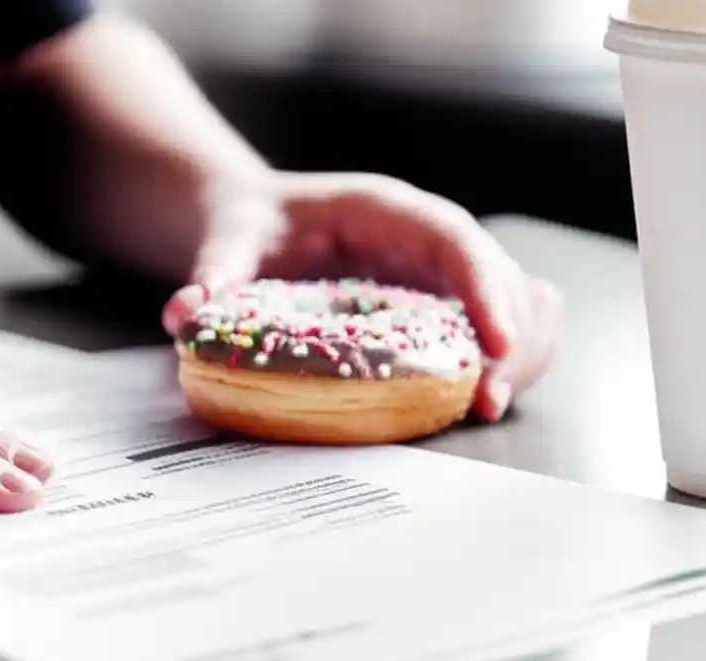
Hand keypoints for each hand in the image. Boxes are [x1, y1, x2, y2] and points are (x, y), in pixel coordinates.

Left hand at [162, 171, 561, 420]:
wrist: (255, 222)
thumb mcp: (228, 237)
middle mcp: (429, 237)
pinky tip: (484, 393)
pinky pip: (508, 326)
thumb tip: (184, 313)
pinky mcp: (447, 304)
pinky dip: (510, 360)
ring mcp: (445, 272)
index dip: (483, 288)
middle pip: (504, 277)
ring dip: (519, 355)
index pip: (454, 239)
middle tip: (483, 401)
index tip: (494, 343)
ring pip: (522, 304)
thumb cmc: (252, 224)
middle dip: (509, 339)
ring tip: (485, 405)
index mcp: (387, 210)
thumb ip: (214, 269)